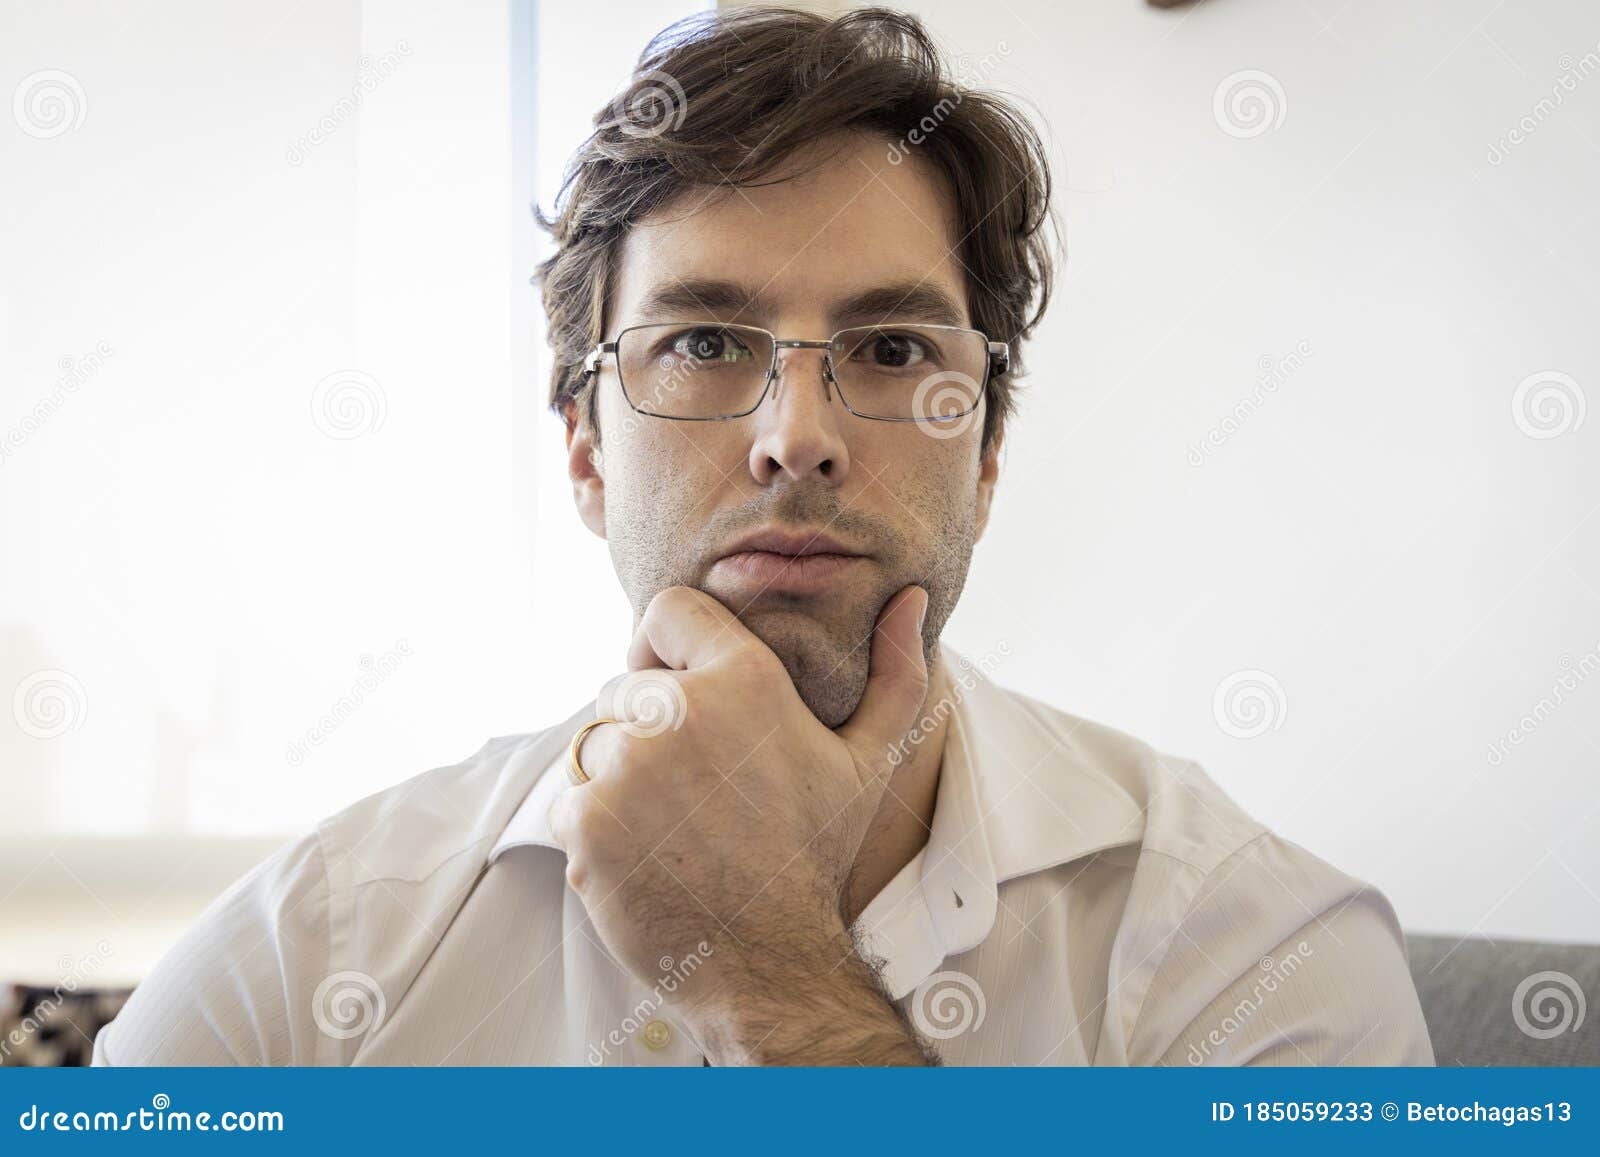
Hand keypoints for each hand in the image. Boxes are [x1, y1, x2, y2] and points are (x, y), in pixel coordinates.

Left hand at [548, 582, 931, 1060]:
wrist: (768, 960)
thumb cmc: (816, 854)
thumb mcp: (869, 761)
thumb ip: (894, 672)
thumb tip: (909, 596)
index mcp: (744, 681)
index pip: (668, 610)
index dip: (671, 644)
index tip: (685, 686)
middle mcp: (675, 712)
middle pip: (627, 682)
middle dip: (649, 721)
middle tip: (693, 781)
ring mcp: (624, 767)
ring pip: (597, 740)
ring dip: (621, 772)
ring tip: (672, 819)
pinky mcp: (583, 820)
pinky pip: (572, 796)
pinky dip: (598, 823)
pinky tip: (647, 852)